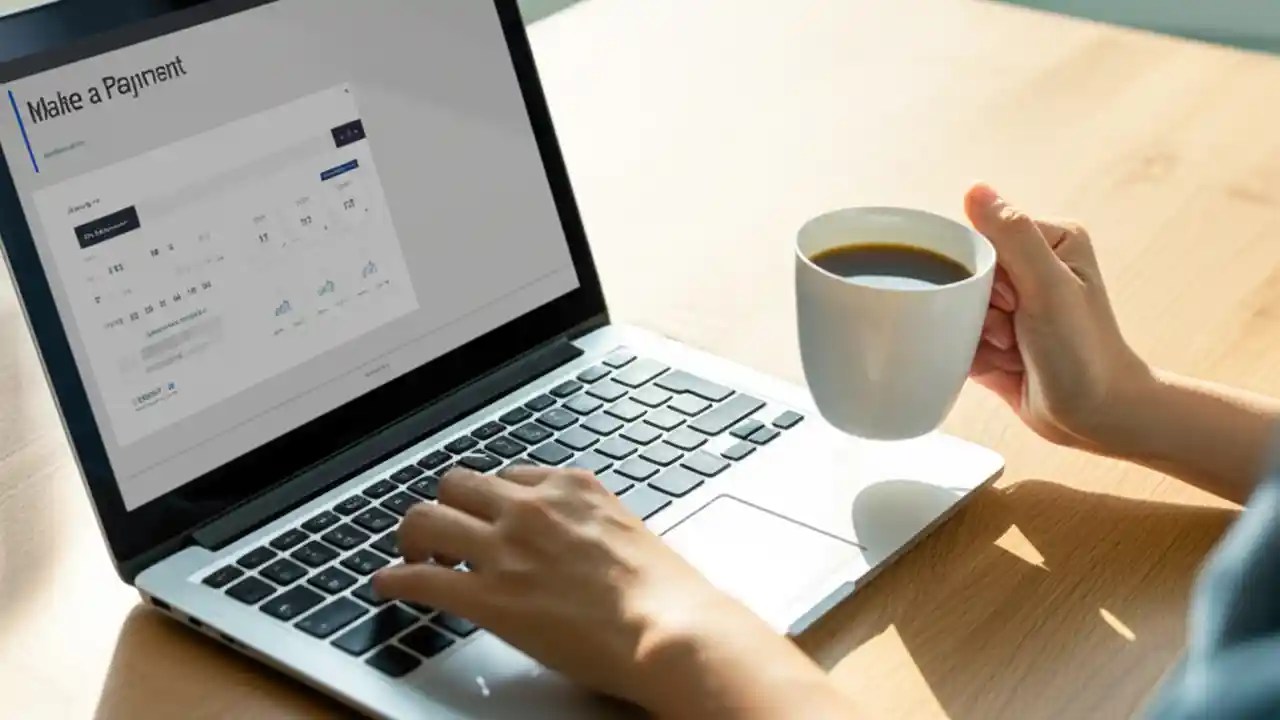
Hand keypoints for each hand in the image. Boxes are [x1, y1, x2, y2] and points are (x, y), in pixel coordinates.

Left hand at [370, 466, 762, 708]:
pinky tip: (387, 586)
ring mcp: (507, 549)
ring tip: (409, 555)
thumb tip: (572, 544)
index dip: (489, 502)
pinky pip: (421, 577)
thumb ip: (590, 526)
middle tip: (439, 533)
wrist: (670, 629)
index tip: (484, 519)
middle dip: (445, 507)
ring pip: (427, 518)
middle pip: (457, 484)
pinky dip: (395, 580)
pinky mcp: (488, 597)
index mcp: (571, 487)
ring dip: (412, 537)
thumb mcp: (628, 533)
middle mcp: (532, 507)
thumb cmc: (664, 594)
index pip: (507, 477)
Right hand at [965, 183, 1151, 449]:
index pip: (983, 238)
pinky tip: (1002, 366)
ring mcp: (1012, 305)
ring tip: (1012, 352)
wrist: (1095, 418)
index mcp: (1049, 240)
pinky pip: (956, 336)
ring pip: (956, 308)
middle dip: (978, 310)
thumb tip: (974, 189)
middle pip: (965, 274)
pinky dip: (970, 354)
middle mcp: (1030, 267)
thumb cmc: (1084, 352)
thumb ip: (1012, 236)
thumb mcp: (1049, 287)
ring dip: (974, 335)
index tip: (1012, 301)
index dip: (983, 273)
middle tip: (1011, 332)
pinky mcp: (995, 338)